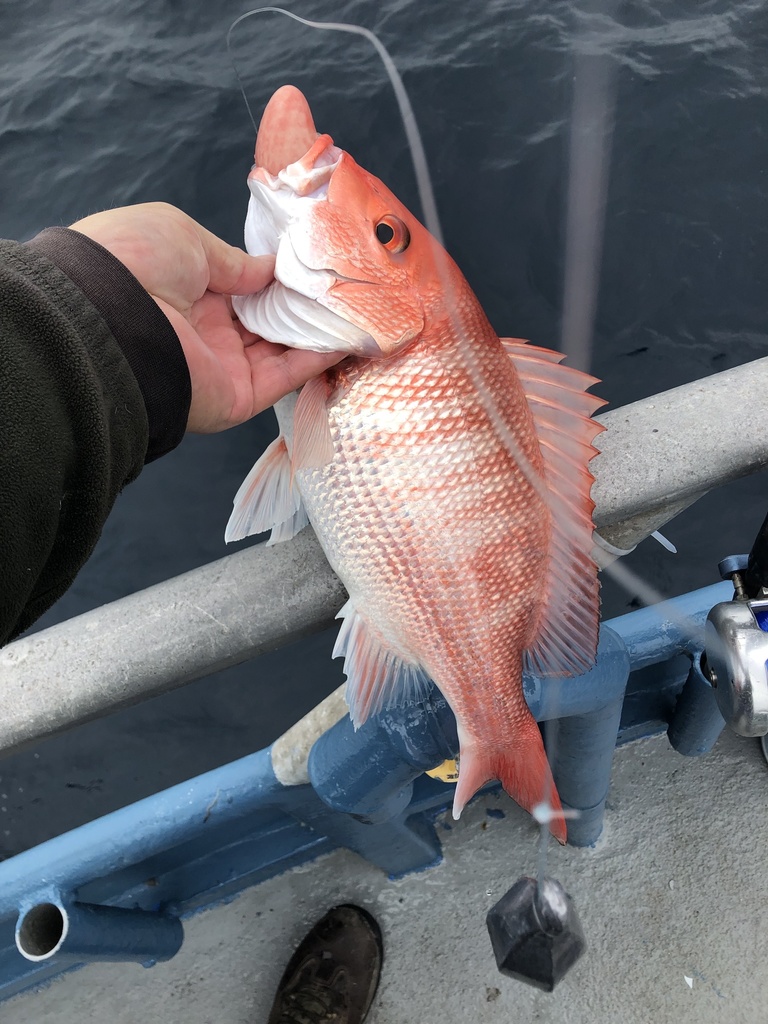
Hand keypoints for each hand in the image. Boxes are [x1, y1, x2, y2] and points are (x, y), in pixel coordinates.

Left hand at [70, 202, 343, 431]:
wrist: (110, 317)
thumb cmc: (136, 262)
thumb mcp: (186, 237)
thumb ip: (234, 260)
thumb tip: (270, 272)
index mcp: (188, 290)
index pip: (245, 288)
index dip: (279, 278)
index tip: (315, 266)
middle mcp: (207, 331)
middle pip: (268, 321)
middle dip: (305, 305)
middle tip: (346, 286)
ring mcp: (223, 366)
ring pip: (283, 351)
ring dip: (319, 331)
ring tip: (358, 309)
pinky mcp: (237, 398)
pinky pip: (284, 378)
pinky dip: (316, 360)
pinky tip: (347, 337)